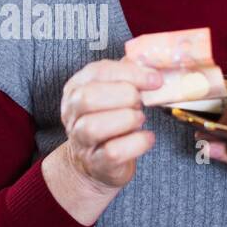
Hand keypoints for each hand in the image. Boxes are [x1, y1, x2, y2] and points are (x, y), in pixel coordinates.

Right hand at [42, 58, 161, 223]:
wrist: (96, 163)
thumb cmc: (110, 120)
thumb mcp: (114, 91)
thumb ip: (128, 74)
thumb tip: (153, 63)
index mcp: (76, 87)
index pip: (97, 72)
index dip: (130, 73)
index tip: (155, 79)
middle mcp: (72, 113)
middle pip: (87, 98)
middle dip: (123, 95)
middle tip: (140, 101)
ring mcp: (81, 140)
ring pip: (94, 126)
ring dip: (126, 119)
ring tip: (140, 118)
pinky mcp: (96, 163)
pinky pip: (113, 152)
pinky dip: (137, 142)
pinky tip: (147, 137)